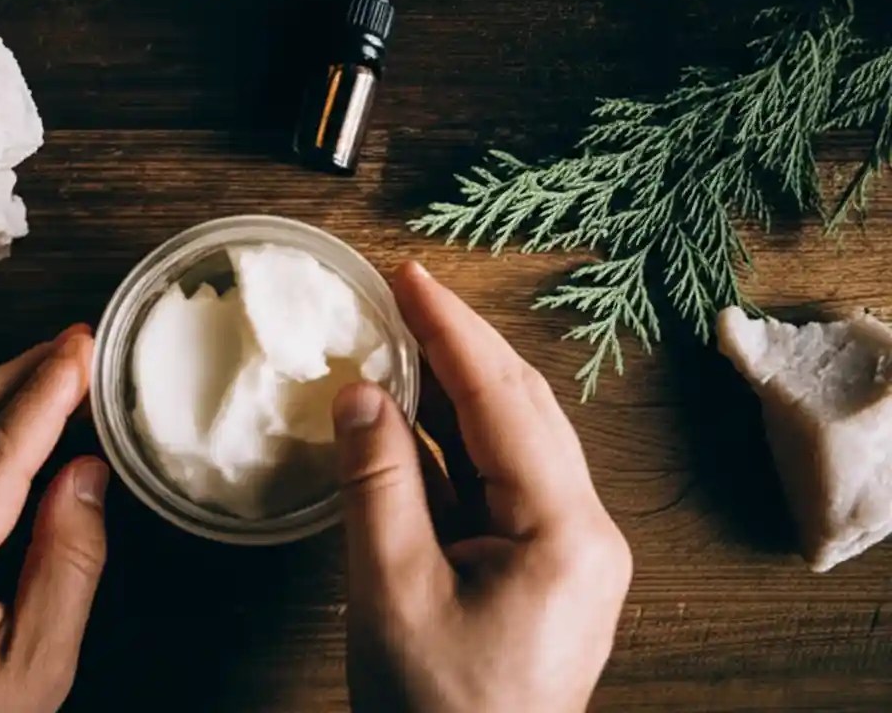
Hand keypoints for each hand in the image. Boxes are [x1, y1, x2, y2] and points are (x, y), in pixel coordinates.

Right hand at [332, 263, 631, 712]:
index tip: (408, 276)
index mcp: (564, 532)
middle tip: (400, 295)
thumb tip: (361, 392)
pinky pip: (500, 482)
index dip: (451, 330)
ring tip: (400, 340)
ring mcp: (570, 551)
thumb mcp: (391, 591)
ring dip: (455, 390)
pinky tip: (414, 415)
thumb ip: (376, 481)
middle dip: (459, 346)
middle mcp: (585, 532)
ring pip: (512, 441)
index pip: (503, 400)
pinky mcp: (545, 568)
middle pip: (520, 409)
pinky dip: (455, 443)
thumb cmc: (435, 712)